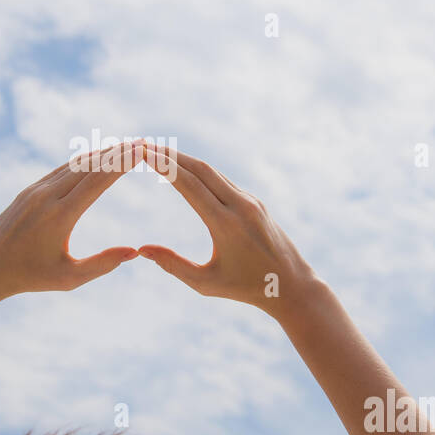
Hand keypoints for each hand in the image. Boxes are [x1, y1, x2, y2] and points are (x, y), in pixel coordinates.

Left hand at [0, 141, 143, 303]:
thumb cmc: (29, 278)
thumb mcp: (68, 279)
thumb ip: (102, 264)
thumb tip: (134, 251)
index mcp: (60, 216)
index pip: (97, 181)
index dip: (122, 163)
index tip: (143, 150)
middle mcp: (47, 196)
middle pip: (89, 166)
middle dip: (118, 152)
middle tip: (144, 142)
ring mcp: (36, 190)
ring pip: (74, 164)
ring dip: (101, 153)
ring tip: (126, 146)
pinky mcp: (29, 190)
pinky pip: (61, 170)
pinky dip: (83, 161)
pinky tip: (97, 158)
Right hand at [138, 143, 317, 317]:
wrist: (292, 285)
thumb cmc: (246, 288)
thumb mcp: (205, 283)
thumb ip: (173, 266)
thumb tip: (142, 250)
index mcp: (225, 224)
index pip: (189, 185)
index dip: (165, 167)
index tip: (143, 153)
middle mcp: (240, 206)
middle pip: (201, 170)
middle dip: (172, 156)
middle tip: (145, 145)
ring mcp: (250, 201)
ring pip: (213, 173)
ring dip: (186, 161)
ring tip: (161, 154)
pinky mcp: (256, 202)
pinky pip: (224, 181)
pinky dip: (202, 172)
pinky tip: (188, 171)